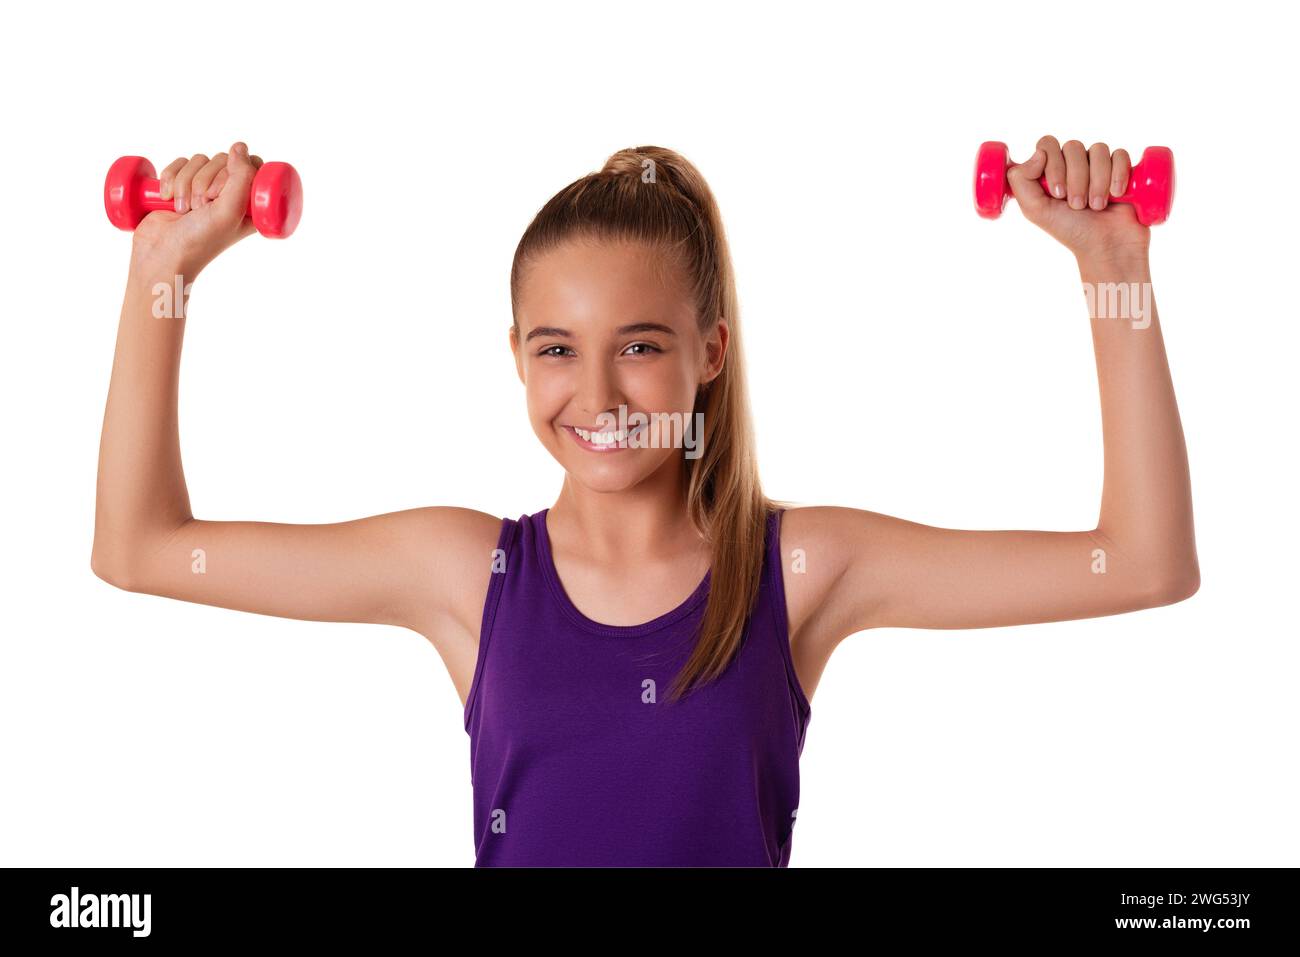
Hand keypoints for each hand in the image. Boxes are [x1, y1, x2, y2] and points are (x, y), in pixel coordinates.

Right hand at [129, 142, 264, 275]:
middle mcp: (229, 195)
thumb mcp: (229, 211)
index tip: (221, 195)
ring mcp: (204, 189)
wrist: (160, 253)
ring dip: (186, 184)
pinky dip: (170, 178)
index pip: (252, 165)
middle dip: (204, 182)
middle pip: (223, 159)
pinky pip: (178, 163)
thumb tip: (240, 146)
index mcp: (249, 203)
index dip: (233, 173)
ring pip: (199, 159)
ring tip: (183, 210)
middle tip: (199, 208)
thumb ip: (241, 178)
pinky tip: (167, 200)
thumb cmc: (199, 241)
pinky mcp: (180, 185)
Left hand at [1007, 135, 1149, 266]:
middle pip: (1073, 147)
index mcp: (1050, 170)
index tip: (1057, 193)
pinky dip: (1117, 174)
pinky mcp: (1122, 168)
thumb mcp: (1035, 211)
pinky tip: (1116, 194)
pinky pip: (1120, 155)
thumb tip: (1038, 152)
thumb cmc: (1070, 230)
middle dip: (1076, 179)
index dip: (1053, 165)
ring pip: (1098, 149)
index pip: (1047, 145)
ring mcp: (1098, 164)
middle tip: (1077, 205)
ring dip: (1097, 181)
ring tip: (1096, 206)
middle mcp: (1074, 164)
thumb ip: (1021, 181)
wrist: (1106, 245)